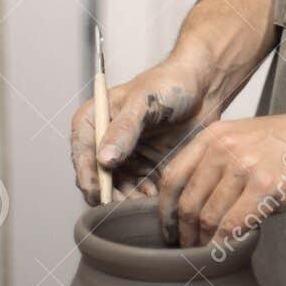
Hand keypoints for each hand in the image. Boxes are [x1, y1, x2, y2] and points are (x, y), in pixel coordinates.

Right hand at [70, 50, 222, 205]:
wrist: (203, 88)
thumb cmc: (171, 83)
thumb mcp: (145, 101)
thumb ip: (124, 129)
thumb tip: (104, 159)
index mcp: (95, 119)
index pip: (82, 152)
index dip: (87, 175)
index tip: (98, 192)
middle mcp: (105, 141)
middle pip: (97, 176)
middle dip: (110, 193)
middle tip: (125, 203)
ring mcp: (125, 156)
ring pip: (117, 188)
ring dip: (128, 198)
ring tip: (146, 198)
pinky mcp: (145, 167)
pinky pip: (139, 190)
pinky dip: (144, 196)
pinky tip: (157, 196)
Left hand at [157, 106, 285, 247]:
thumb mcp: (252, 140)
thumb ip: (224, 167)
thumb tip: (203, 210)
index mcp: (216, 134)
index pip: (171, 177)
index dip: (165, 210)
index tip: (169, 231)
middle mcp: (224, 147)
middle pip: (187, 202)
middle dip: (184, 233)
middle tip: (188, 251)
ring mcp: (244, 165)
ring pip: (207, 217)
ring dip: (204, 243)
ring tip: (208, 255)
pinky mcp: (266, 185)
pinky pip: (233, 226)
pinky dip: (226, 244)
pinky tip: (231, 250)